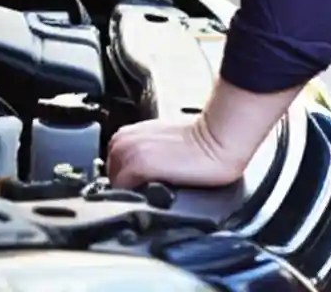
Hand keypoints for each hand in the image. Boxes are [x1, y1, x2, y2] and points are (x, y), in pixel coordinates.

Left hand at [106, 78, 305, 188]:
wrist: (217, 140)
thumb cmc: (199, 143)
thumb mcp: (161, 146)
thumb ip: (143, 156)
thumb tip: (140, 177)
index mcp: (126, 134)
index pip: (113, 170)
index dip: (127, 181)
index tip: (145, 185)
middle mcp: (122, 141)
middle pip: (112, 178)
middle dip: (129, 186)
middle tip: (154, 187)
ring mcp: (127, 152)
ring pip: (117, 185)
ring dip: (133, 191)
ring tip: (159, 188)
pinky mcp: (137, 165)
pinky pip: (123, 191)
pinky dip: (136, 196)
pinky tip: (157, 191)